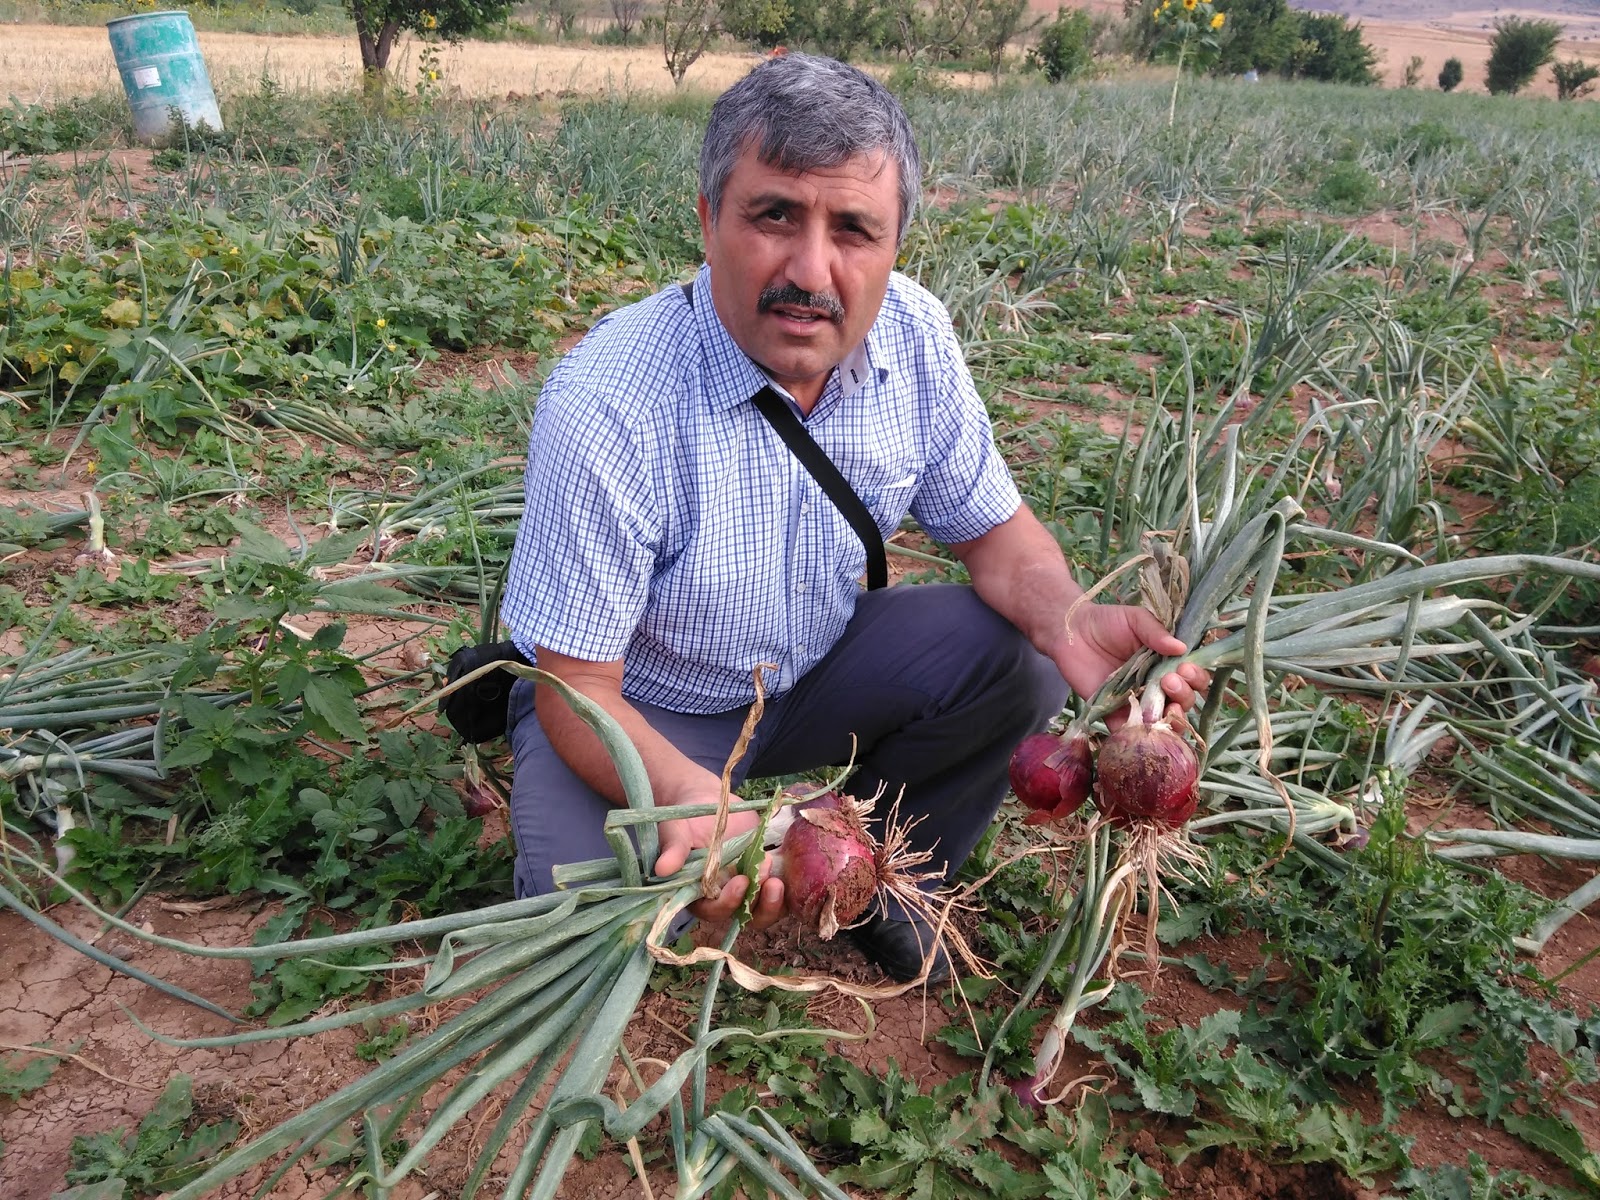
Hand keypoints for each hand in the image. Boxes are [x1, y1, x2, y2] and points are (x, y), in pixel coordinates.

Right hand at [655, 803, 785, 931]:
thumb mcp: (676, 830)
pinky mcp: (762, 872)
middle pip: (744, 915)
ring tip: (777, 872)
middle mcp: (723, 895)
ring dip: (774, 898)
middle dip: (759, 903)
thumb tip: (662, 870)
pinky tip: (791, 869)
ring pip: (763, 907)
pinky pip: (777, 888)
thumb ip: (673, 850)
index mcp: (699, 893)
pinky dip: (787, 884)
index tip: (741, 881)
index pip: (714, 910)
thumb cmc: (686, 818)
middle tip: (767, 877)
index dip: (728, 902)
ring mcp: (746, 886)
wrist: (707, 799)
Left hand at [1053, 603, 1209, 720]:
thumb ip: (1156, 632)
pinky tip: (1146, 728)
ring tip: (1167, 708)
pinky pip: (1133, 732)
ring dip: (1172, 718)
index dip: (1196, 677)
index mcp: (1167, 663)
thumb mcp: (1135, 619)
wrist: (1070, 632)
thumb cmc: (1106, 622)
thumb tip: (1182, 648)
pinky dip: (1143, 735)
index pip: (1192, 677)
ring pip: (1165, 720)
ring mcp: (1138, 702)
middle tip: (1169, 681)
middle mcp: (1157, 685)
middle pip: (1184, 701)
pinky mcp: (1116, 715)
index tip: (1185, 668)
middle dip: (1184, 695)